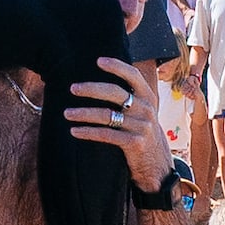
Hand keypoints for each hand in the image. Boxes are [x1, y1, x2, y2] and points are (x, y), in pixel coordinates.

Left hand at [65, 56, 172, 193]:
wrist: (157, 163)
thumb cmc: (141, 131)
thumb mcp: (143, 110)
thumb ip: (130, 95)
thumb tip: (102, 75)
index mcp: (148, 97)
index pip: (133, 75)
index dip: (117, 66)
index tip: (98, 61)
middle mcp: (146, 109)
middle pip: (115, 93)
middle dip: (91, 89)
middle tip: (72, 88)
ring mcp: (142, 126)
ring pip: (106, 115)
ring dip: (83, 113)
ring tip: (66, 113)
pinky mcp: (135, 143)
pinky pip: (106, 135)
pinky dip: (88, 132)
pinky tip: (74, 131)